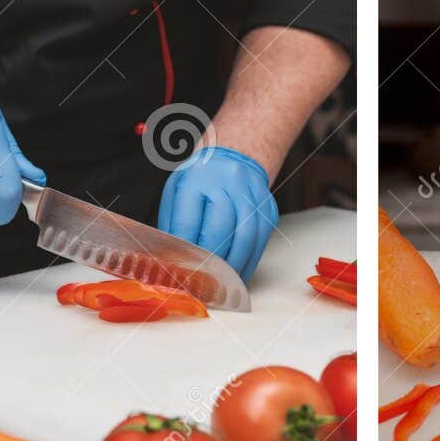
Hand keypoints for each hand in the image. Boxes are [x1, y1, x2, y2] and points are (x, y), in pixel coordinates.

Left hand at [157, 146, 277, 279]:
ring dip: (233, 266)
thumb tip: (170, 261)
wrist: (235, 156)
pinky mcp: (269, 206)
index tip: (179, 272)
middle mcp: (229, 183)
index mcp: (198, 179)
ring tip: (221, 284)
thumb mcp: (176, 190)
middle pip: (221, 231)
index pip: (189, 222)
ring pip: (246, 237)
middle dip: (209, 262)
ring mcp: (253, 194)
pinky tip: (238, 273)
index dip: (183, 252)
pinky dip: (250, 260)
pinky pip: (261, 239)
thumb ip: (172, 223)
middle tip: (200, 283)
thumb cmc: (199, 178)